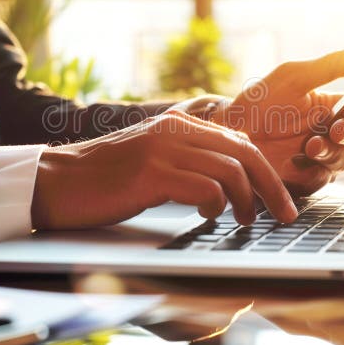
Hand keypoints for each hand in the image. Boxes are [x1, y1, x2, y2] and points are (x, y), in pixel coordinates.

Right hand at [32, 110, 296, 228]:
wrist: (57, 181)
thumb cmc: (105, 178)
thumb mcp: (152, 159)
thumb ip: (187, 159)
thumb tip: (229, 183)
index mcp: (179, 124)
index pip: (240, 143)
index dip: (267, 172)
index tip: (280, 200)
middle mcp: (175, 129)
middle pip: (245, 154)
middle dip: (272, 187)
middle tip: (285, 215)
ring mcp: (163, 148)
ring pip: (231, 170)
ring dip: (247, 201)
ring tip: (244, 221)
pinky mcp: (150, 173)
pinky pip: (205, 187)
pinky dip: (217, 205)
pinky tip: (208, 215)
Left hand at [213, 44, 343, 193]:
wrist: (226, 133)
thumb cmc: (258, 102)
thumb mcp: (293, 77)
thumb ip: (330, 66)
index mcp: (332, 105)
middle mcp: (331, 131)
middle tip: (338, 128)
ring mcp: (319, 157)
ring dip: (333, 151)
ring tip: (310, 146)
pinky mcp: (304, 179)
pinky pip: (323, 179)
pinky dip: (315, 172)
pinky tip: (298, 163)